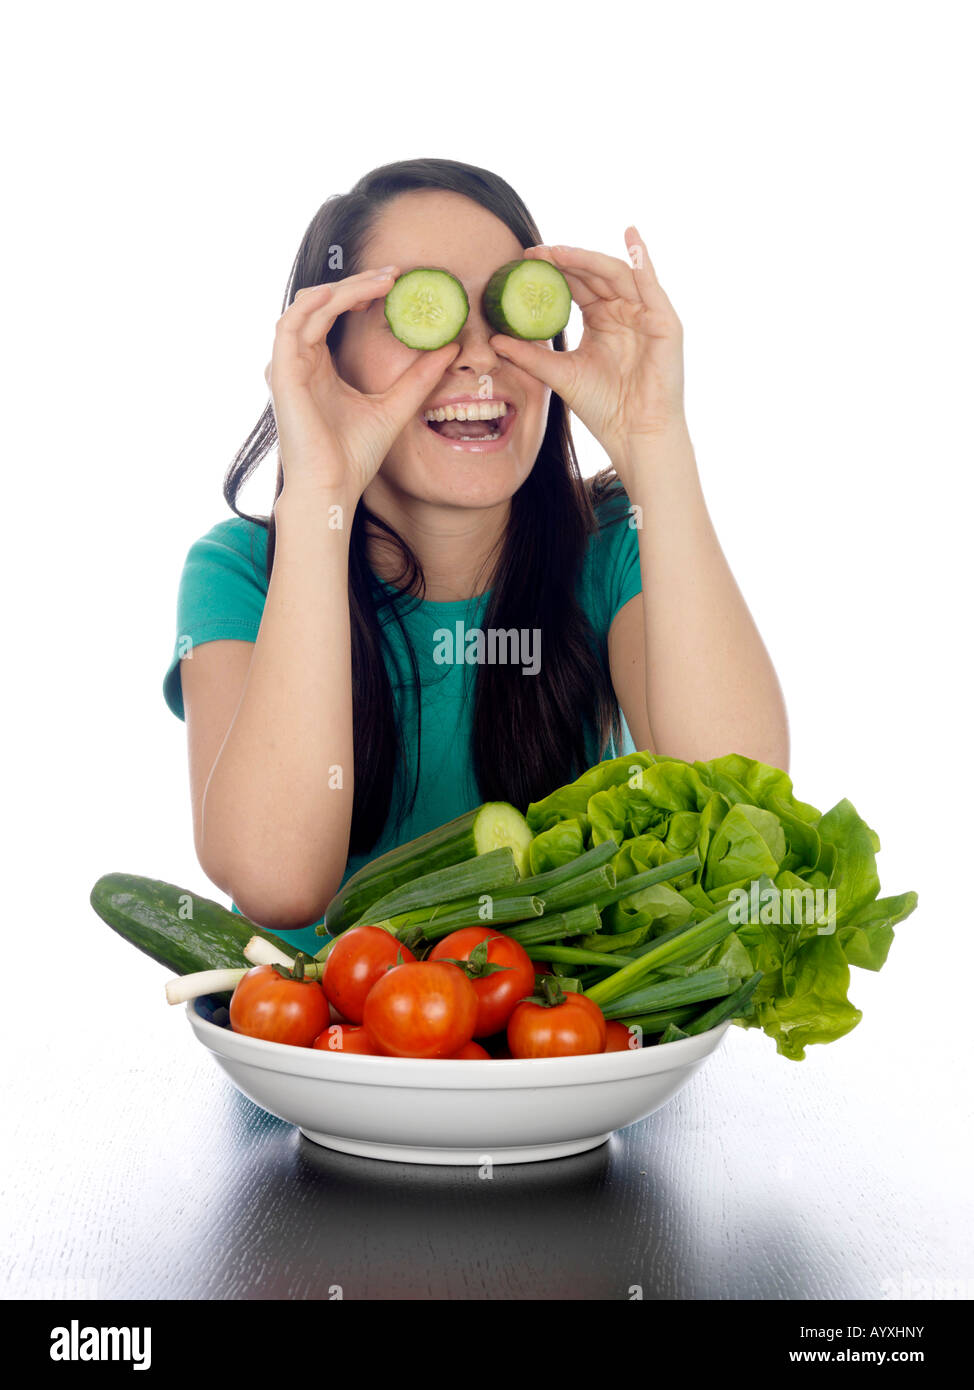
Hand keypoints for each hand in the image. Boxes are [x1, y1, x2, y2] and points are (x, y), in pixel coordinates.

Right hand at [264, 267, 460, 502]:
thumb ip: (418, 378)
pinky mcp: (282, 372)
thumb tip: (449, 349)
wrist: (333, 487)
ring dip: (344, 287)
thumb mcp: (396, 406)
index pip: (334, 313)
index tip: (396, 284)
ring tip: (381, 282)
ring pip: (309, 304)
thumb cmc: (354, 456)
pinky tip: (351, 297)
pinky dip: (319, 304)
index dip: (361, 293)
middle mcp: (300, 360)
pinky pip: (293, 323)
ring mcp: (288, 364)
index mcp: (319, 365)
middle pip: (322, 302)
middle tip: (394, 274)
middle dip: (357, 283)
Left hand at [488, 228, 685, 477]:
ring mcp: (646, 315)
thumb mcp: (560, 375)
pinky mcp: (665, 323)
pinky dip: (644, 259)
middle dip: (567, 260)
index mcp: (602, 320)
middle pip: (595, 274)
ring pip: (618, 274)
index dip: (554, 270)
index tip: (524, 261)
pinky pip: (653, 285)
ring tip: (559, 252)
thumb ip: (529, 356)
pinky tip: (632, 237)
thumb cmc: (603, 407)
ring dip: (589, 259)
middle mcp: (624, 311)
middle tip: (536, 252)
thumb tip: (494, 342)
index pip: (578, 285)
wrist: (634, 434)